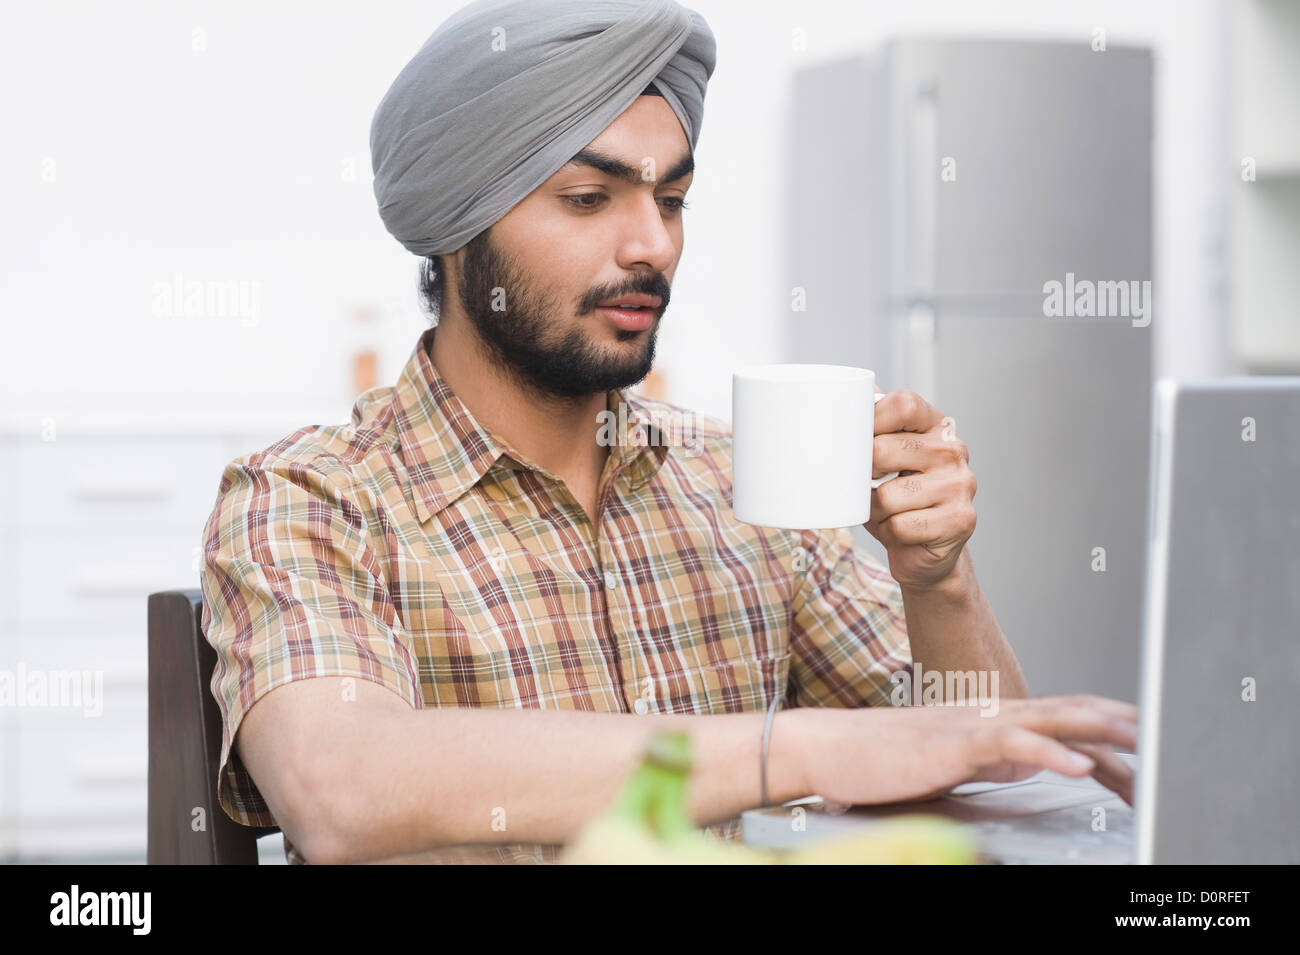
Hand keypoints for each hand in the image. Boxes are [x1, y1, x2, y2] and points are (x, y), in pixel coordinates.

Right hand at [793, 694, 1137, 807]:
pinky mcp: (953, 743)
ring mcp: (972, 725)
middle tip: (1166, 741)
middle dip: (1121, 725)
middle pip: (1069, 711)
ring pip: (1050, 719)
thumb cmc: (878, 760)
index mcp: (991, 722)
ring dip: (1100, 731)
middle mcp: (989, 714)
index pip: (1062, 723)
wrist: (827, 749)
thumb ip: (991, 759)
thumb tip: (1027, 763)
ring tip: (1142, 742)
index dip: (1106, 738)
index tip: (1143, 760)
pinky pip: (1009, 744)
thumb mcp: (949, 763)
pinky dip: (1048, 753)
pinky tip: (1077, 767)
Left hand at [864, 388, 976, 589]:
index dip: (870, 420)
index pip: (903, 404)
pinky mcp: (960, 520)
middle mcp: (953, 450)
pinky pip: (900, 526)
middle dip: (862, 475)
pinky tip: (900, 531)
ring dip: (875, 511)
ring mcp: (961, 485)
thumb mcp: (885, 458)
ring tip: (886, 513)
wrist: (925, 551)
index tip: (854, 440)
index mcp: (936, 425)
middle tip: (866, 486)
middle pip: (884, 450)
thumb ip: (874, 427)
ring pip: (887, 496)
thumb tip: (850, 392)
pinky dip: (889, 533)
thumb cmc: (897, 499)